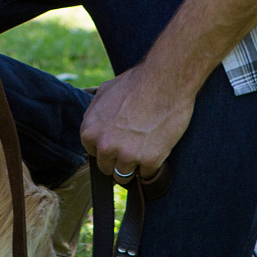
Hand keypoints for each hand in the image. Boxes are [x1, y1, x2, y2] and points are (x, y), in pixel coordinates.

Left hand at [80, 60, 194, 183]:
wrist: (166, 81)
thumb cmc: (137, 83)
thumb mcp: (104, 92)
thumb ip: (94, 115)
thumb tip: (92, 128)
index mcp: (90, 131)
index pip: (94, 154)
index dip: (108, 148)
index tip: (118, 141)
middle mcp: (105, 146)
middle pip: (107, 168)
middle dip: (118, 159)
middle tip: (133, 145)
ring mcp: (127, 155)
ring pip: (125, 176)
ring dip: (134, 166)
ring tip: (145, 148)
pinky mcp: (149, 161)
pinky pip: (147, 175)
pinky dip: (153, 165)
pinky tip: (157, 147)